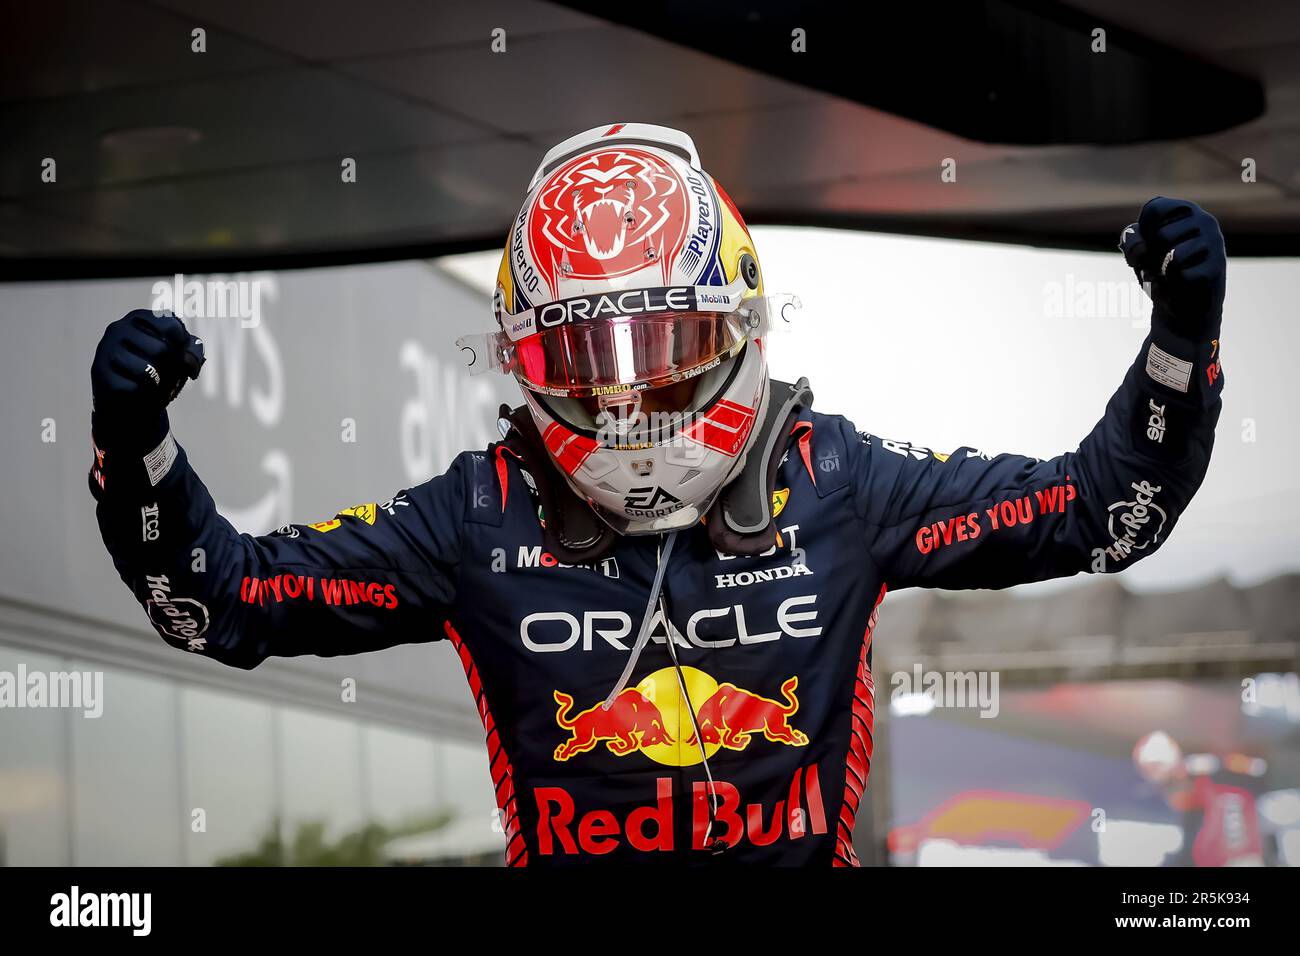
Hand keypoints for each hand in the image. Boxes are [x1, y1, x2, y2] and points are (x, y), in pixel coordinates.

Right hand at [91, 310, 204, 445]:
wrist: (125, 401)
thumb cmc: (154, 371)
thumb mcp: (176, 356)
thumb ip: (191, 351)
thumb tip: (193, 356)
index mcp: (139, 318)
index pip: (172, 326)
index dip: (183, 347)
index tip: (181, 357)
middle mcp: (119, 329)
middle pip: (162, 349)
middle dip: (172, 369)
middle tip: (169, 376)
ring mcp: (106, 350)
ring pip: (147, 371)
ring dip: (158, 384)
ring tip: (154, 384)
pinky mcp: (100, 374)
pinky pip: (134, 388)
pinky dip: (143, 396)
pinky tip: (138, 392)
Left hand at [1119, 197, 1225, 341]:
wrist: (1181, 310)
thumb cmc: (1158, 273)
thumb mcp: (1137, 252)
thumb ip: (1132, 240)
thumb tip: (1143, 249)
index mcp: (1185, 210)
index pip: (1154, 208)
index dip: (1141, 233)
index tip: (1148, 245)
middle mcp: (1204, 221)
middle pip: (1160, 236)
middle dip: (1151, 257)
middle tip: (1159, 267)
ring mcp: (1214, 243)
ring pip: (1172, 256)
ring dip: (1161, 273)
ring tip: (1169, 276)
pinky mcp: (1216, 268)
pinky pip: (1180, 276)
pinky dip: (1171, 287)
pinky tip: (1180, 288)